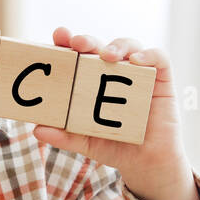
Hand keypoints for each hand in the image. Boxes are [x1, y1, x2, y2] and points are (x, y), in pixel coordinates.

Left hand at [32, 29, 192, 199]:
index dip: (67, 42)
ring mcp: (139, 73)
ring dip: (117, 45)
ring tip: (107, 55)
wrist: (147, 163)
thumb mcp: (85, 142)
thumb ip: (63, 136)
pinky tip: (136, 61)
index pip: (78, 54)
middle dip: (87, 40)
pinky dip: (148, 55)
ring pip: (129, 45)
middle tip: (77, 43)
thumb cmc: (114, 145)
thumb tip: (37, 129)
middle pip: (100, 46)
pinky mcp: (162, 79)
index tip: (58, 36)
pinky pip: (159, 58)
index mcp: (92, 79)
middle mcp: (114, 71)